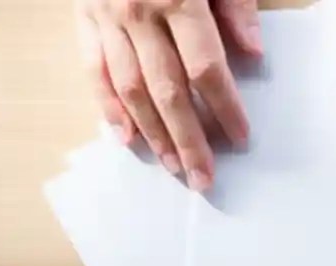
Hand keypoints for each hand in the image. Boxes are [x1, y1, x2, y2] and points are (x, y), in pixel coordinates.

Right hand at [75, 0, 262, 189]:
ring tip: (173, 167)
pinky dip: (109, 106)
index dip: (224, 108)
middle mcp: (137, 12)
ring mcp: (105, 16)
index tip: (240, 138)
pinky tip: (126, 137)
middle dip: (188, 139)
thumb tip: (252, 53)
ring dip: (152, 134)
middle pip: (167, 91)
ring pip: (129, 88)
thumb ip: (235, 4)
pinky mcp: (82, 15)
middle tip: (204, 178)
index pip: (206, 69)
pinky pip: (93, 70)